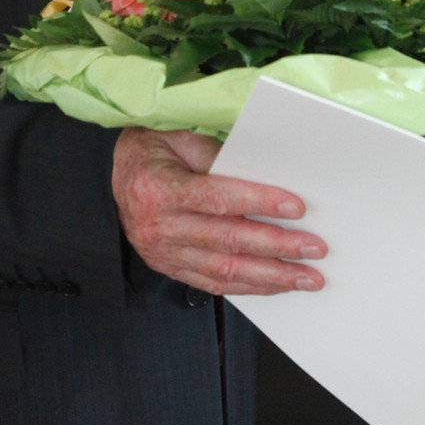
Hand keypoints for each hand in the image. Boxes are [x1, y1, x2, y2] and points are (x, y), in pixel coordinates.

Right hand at [111, 126, 326, 296]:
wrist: (109, 176)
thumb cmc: (149, 150)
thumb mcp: (180, 138)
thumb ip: (218, 156)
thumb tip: (265, 173)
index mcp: (159, 188)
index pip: (219, 199)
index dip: (260, 203)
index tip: (297, 207)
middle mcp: (159, 227)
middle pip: (228, 241)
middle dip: (278, 247)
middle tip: (315, 248)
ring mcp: (163, 253)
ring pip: (225, 270)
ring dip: (271, 276)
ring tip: (306, 277)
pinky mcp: (169, 268)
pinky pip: (213, 284)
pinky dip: (248, 286)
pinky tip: (276, 285)